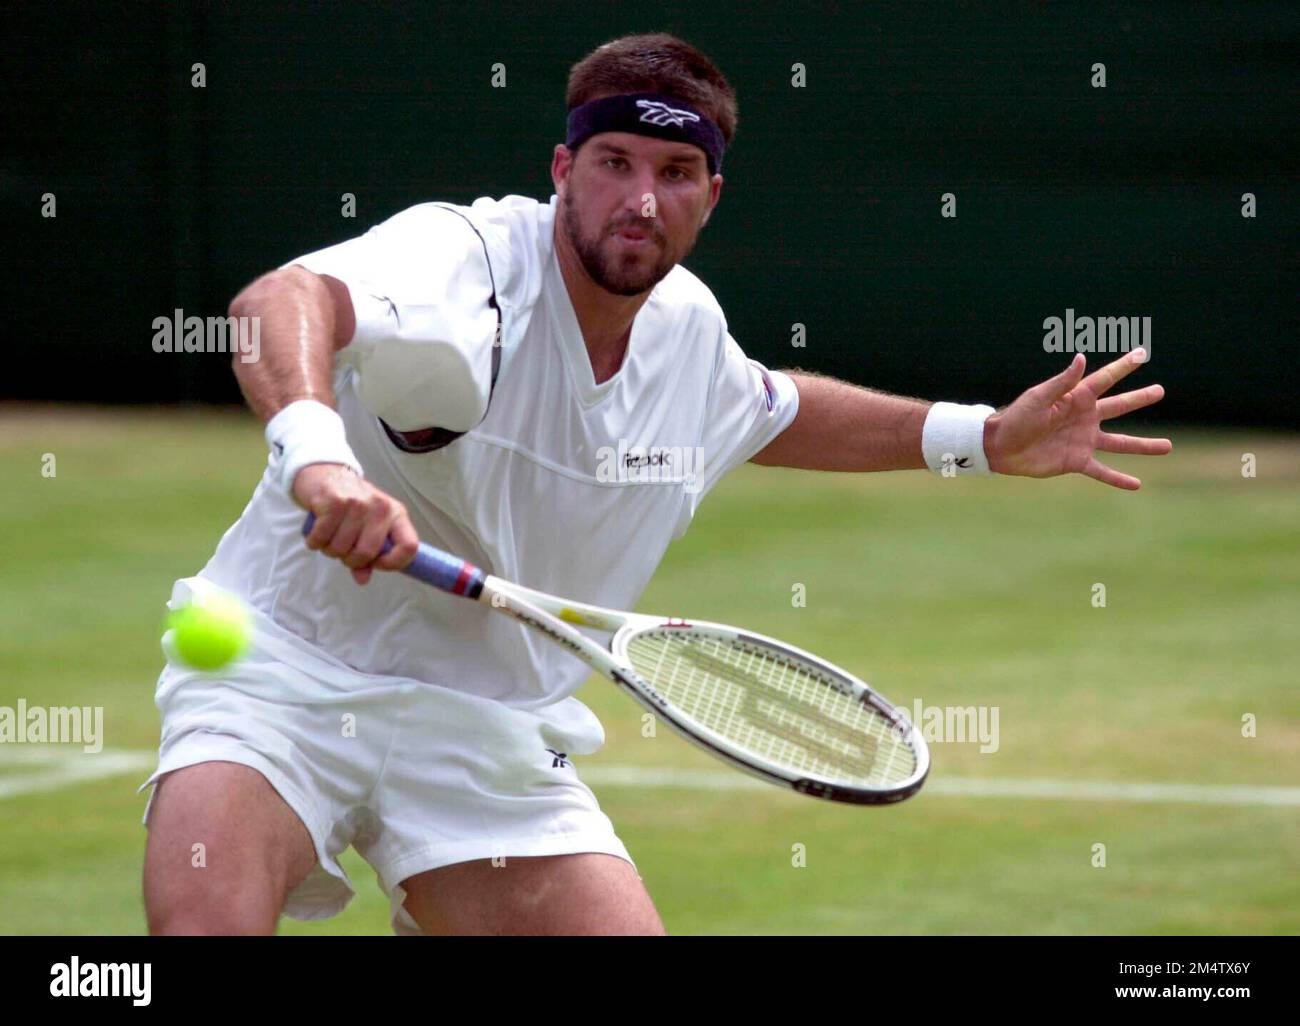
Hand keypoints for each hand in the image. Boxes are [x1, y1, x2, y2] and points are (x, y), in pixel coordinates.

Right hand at [293, 463, 418, 583]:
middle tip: (342, 550)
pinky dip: (315, 542)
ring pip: (341, 548)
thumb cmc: (351, 506)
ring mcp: (358, 503)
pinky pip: (322, 538)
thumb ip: (369, 554)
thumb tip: (363, 579)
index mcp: (396, 514)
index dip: (392, 563)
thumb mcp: (367, 526)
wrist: (325, 473)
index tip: (375, 564)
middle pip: (368, 553)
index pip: (409, 546)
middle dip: (350, 559)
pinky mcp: (334, 501)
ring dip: (330, 550)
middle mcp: (381, 507)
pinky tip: (316, 533)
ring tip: (329, 537)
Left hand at [983, 349, 1171, 489]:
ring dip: (1143, 445)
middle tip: (1160, 390)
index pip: (1105, 379)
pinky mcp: (1076, 461)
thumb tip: (1081, 358)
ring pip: (1120, 443)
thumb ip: (1063, 382)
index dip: (1123, 367)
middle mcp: (1084, 418)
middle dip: (1139, 399)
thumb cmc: (1016, 418)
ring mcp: (1083, 440)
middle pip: (1119, 407)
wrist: (1000, 447)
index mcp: (1076, 398)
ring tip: (1167, 446)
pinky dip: (1118, 478)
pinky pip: (1102, 471)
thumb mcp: (1039, 398)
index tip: (1141, 353)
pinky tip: (1136, 485)